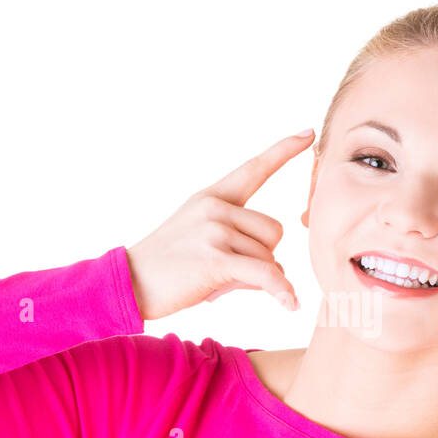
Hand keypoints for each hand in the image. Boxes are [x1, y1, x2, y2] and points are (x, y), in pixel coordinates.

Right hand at [125, 130, 311, 320]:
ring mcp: (215, 230)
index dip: (283, 151)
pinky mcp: (216, 259)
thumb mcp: (201, 242)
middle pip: (274, 231)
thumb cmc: (169, 268)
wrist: (130, 283)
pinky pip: (264, 274)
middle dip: (263, 256)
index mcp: (211, 197)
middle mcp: (215, 207)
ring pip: (269, 257)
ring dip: (255, 278)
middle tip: (230, 271)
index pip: (254, 168)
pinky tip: (289, 304)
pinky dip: (280, 291)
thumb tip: (278, 272)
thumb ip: (239, 245)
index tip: (308, 133)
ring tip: (219, 282)